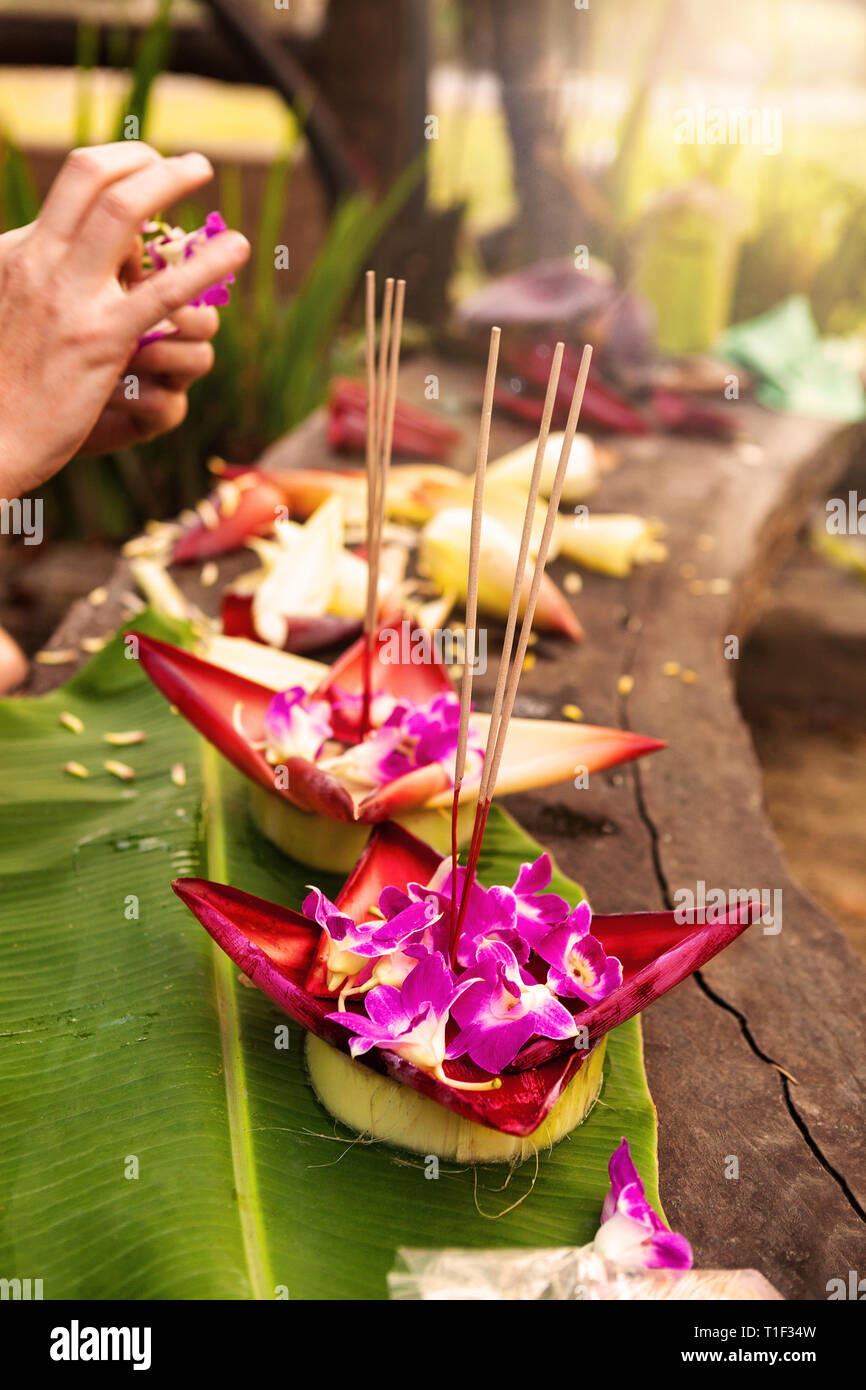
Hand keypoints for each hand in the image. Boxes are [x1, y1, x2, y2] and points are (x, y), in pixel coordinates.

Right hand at [0, 142, 248, 496]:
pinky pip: (163, 292)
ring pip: (123, 214)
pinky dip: (205, 264)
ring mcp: (69, 299)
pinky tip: (237, 250)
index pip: (70, 189)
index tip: (147, 169)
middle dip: (147, 160)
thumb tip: (52, 260)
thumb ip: (30, 280)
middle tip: (189, 164)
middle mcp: (39, 263)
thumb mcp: (3, 311)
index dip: (116, 168)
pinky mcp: (100, 342)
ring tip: (205, 173)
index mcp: (16, 254)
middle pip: (94, 180)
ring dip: (172, 182)